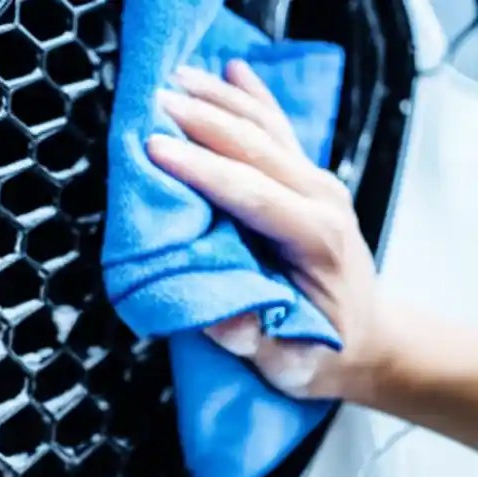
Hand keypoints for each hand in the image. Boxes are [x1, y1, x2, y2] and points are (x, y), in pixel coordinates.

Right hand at [147, 61, 385, 402]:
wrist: (366, 338)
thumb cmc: (320, 350)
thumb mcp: (287, 361)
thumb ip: (252, 338)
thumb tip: (219, 317)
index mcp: (315, 238)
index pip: (251, 191)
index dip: (200, 168)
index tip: (155, 148)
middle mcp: (321, 199)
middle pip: (255, 147)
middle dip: (202, 121)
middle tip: (153, 103)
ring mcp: (317, 183)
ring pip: (264, 128)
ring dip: (219, 100)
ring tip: (174, 80)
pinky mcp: (308, 179)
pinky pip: (276, 128)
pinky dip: (250, 98)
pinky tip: (229, 73)